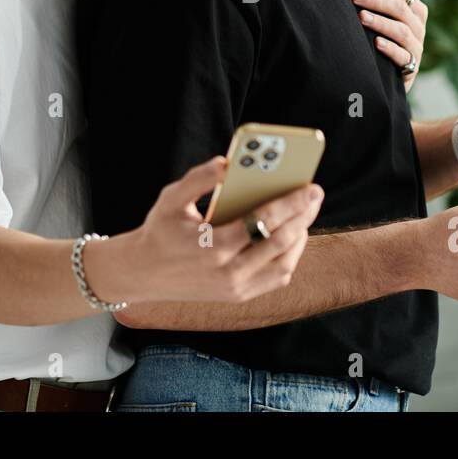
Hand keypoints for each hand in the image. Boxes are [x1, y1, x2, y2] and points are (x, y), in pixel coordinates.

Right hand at [126, 155, 324, 303]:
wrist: (142, 274)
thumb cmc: (159, 230)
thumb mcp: (172, 199)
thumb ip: (199, 178)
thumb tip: (228, 162)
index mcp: (213, 246)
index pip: (263, 222)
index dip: (291, 203)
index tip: (310, 186)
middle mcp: (228, 272)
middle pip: (280, 242)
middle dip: (303, 215)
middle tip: (315, 194)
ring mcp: (236, 288)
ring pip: (284, 263)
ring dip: (300, 236)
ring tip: (305, 212)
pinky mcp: (239, 296)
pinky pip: (276, 277)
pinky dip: (290, 256)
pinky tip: (292, 234)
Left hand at [352, 0, 426, 90]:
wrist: (393, 71)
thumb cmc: (389, 32)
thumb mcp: (389, 8)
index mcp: (415, 8)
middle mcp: (418, 25)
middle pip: (399, 8)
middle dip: (376, 0)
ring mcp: (416, 46)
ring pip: (400, 31)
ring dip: (380, 22)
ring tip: (361, 17)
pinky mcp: (410, 67)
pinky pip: (402, 57)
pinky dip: (390, 49)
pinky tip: (376, 43)